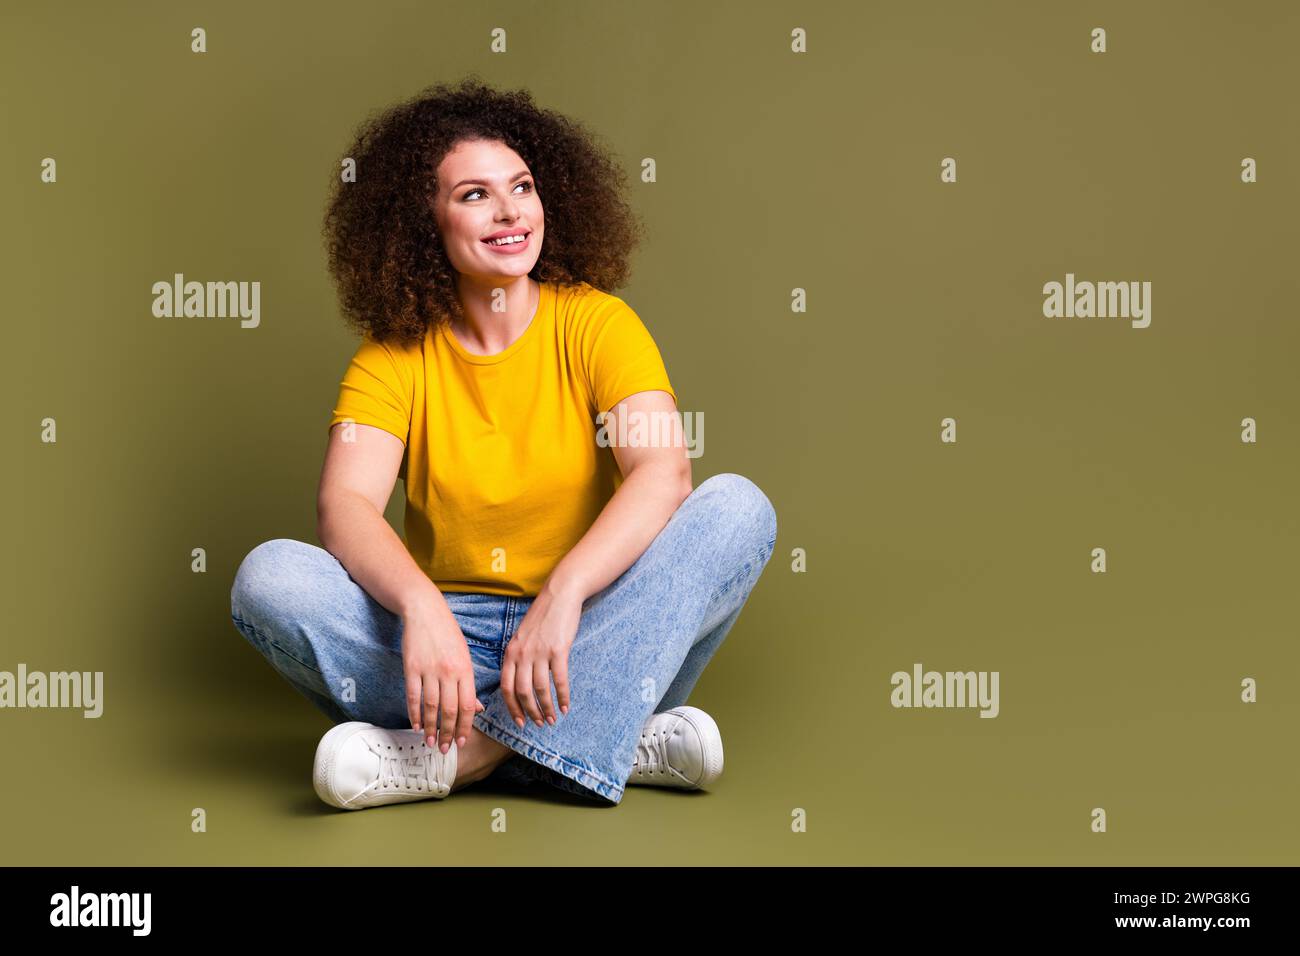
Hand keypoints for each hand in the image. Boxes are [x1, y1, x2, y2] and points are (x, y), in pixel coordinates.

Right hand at [401, 600, 485, 753]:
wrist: (425, 611)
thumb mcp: (465, 656)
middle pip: (450, 711)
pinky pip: (413, 696)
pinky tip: (416, 725)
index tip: (462, 742)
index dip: (465, 727)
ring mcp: (429, 670)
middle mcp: (449, 672)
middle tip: (445, 750)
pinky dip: (414, 714)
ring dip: (431, 728)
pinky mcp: (411, 668)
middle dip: (449, 733)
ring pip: (431, 707)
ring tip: (430, 742)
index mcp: (466, 670)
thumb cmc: (448, 634)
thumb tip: (477, 709)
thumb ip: (469, 684)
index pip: (468, 706)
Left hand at [501, 584, 580, 727]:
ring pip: (540, 689)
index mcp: (511, 652)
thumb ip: (518, 657)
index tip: (520, 722)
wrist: (559, 595)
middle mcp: (522, 654)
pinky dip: (563, 696)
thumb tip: (520, 682)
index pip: (506, 687)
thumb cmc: (542, 617)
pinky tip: (566, 707)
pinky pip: (559, 680)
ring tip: (553, 719)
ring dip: (547, 708)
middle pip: (522, 692)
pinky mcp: (558, 650)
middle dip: (530, 712)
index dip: (512, 708)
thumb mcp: (522, 637)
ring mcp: (540, 652)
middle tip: (539, 724)